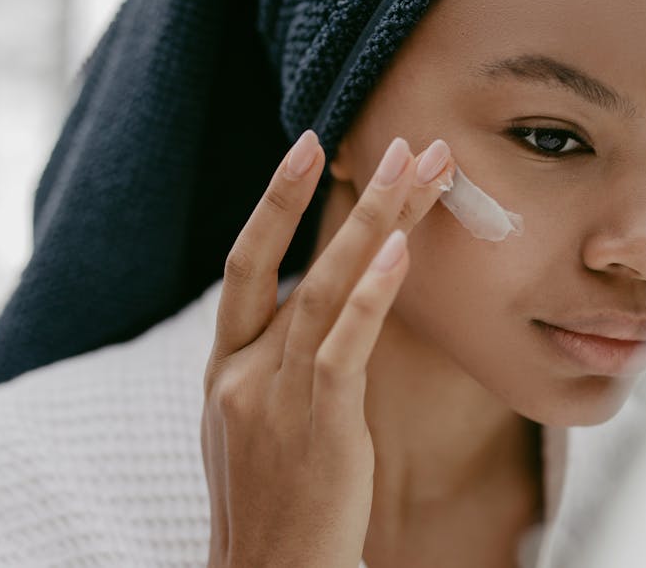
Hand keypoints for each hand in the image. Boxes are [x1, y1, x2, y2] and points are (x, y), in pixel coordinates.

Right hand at [201, 130, 454, 567]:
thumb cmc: (271, 503)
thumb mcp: (253, 425)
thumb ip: (276, 365)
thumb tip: (319, 313)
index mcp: (224, 367)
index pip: (246, 263)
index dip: (274, 202)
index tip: (309, 148)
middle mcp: (242, 371)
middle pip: (291, 260)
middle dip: (338, 194)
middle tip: (395, 142)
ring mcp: (274, 395)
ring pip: (325, 289)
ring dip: (377, 223)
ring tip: (421, 171)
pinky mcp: (317, 424)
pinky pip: (345, 345)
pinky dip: (373, 294)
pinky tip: (401, 250)